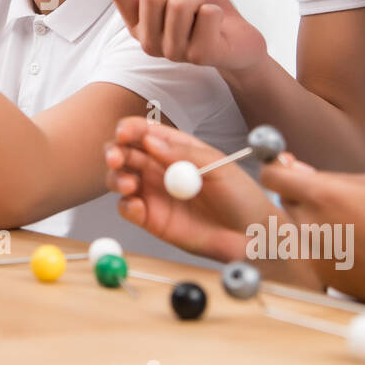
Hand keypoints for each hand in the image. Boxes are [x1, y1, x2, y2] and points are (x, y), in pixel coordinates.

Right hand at [104, 116, 272, 263]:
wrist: (249, 235)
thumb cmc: (240, 196)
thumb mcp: (218, 167)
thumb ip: (183, 154)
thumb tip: (150, 141)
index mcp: (175, 148)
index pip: (144, 131)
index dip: (130, 129)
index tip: (124, 132)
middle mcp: (158, 167)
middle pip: (125, 152)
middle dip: (114, 151)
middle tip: (116, 158)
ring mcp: (152, 192)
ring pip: (119, 177)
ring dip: (116, 177)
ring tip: (129, 185)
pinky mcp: (150, 218)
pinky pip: (127, 208)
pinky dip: (126, 206)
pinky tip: (137, 207)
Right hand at [107, 0, 267, 73]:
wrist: (238, 39)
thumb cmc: (204, 10)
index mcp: (137, 22)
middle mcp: (148, 41)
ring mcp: (173, 51)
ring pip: (180, 4)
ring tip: (203, 12)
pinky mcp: (200, 55)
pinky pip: (206, 14)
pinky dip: (216, 11)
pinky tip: (217, 25)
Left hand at [261, 159, 364, 307]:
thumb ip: (328, 177)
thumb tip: (292, 167)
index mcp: (324, 195)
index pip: (272, 176)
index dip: (275, 170)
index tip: (284, 170)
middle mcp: (311, 224)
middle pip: (286, 201)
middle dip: (302, 197)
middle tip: (336, 202)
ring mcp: (314, 253)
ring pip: (301, 227)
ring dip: (317, 223)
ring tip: (358, 229)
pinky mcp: (321, 275)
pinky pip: (314, 252)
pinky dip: (328, 248)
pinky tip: (360, 251)